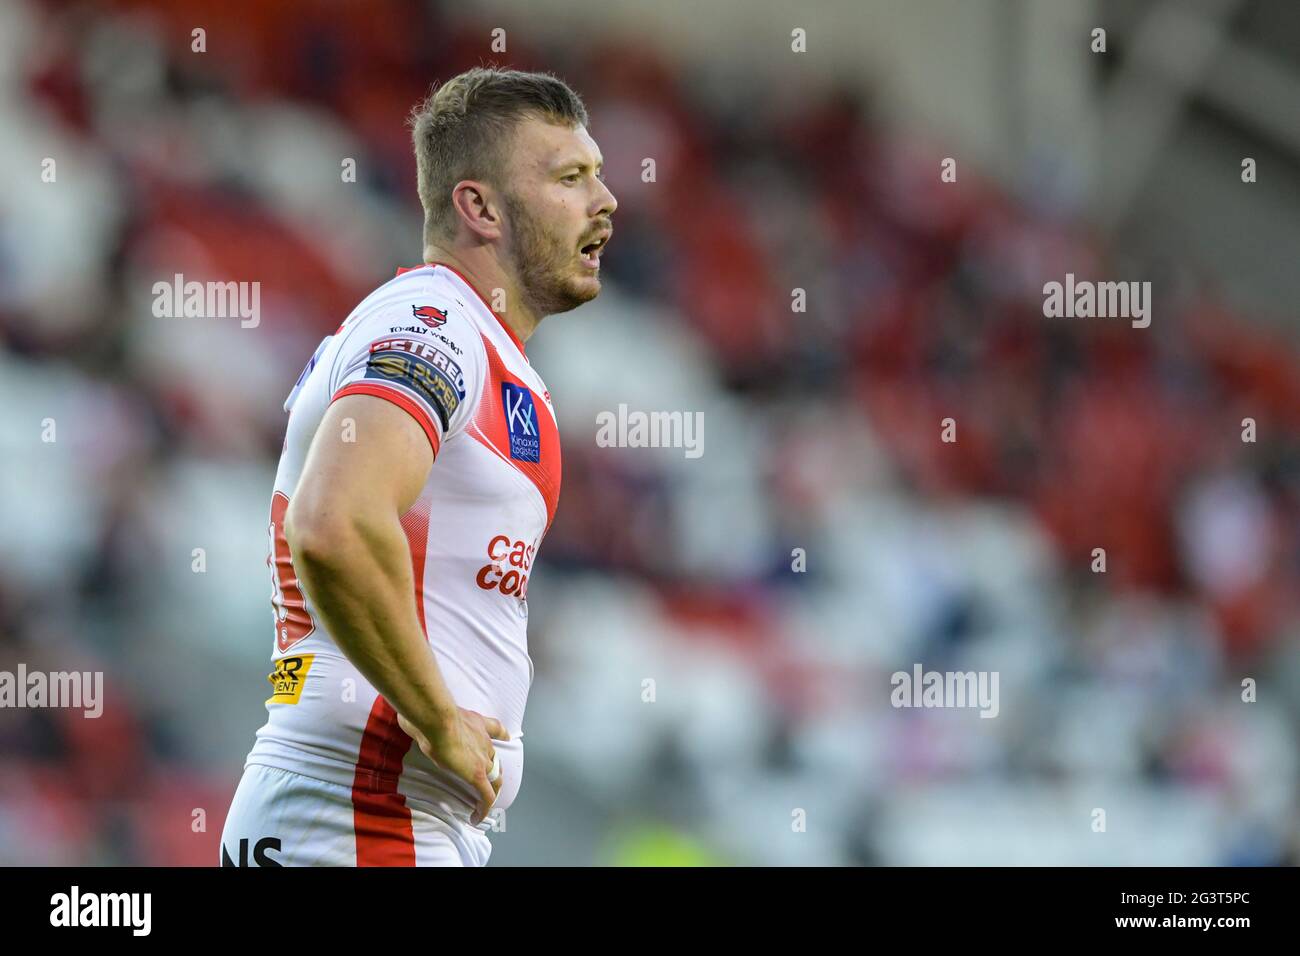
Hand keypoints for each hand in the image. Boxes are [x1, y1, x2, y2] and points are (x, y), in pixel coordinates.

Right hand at [398, 708, 509, 824]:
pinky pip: (487, 796)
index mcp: (477, 724)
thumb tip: (417, 717)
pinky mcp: (477, 775)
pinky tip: (477, 817)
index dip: (501, 736)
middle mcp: (484, 741)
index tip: (506, 738)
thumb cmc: (432, 713)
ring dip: (491, 793)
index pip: (495, 729)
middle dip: (494, 772)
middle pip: (496, 759)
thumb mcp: (437, 709)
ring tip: (484, 804)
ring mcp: (482, 759)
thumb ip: (434, 715)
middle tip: (488, 783)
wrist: (438, 719)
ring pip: (495, 779)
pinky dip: (484, 808)